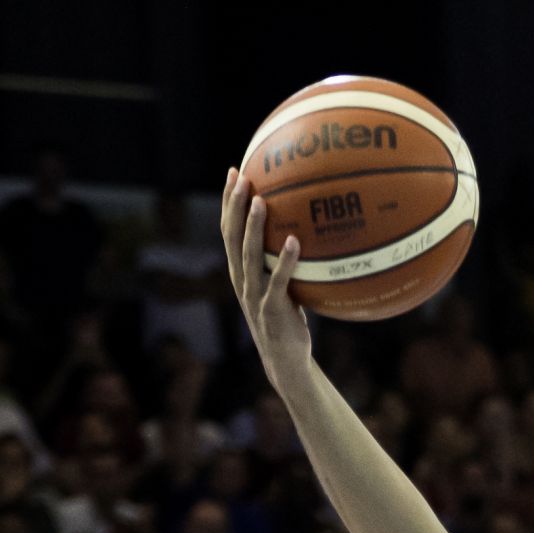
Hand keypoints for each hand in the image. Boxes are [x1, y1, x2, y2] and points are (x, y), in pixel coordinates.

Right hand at [220, 168, 313, 385]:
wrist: (285, 360)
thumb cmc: (287, 320)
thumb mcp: (281, 286)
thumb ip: (283, 262)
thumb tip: (306, 230)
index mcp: (240, 272)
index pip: (227, 230)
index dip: (228, 202)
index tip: (235, 172)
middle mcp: (241, 280)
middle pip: (231, 236)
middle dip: (234, 205)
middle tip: (241, 176)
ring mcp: (254, 295)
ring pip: (249, 255)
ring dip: (253, 227)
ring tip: (262, 200)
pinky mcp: (272, 309)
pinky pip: (278, 281)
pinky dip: (287, 261)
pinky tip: (297, 242)